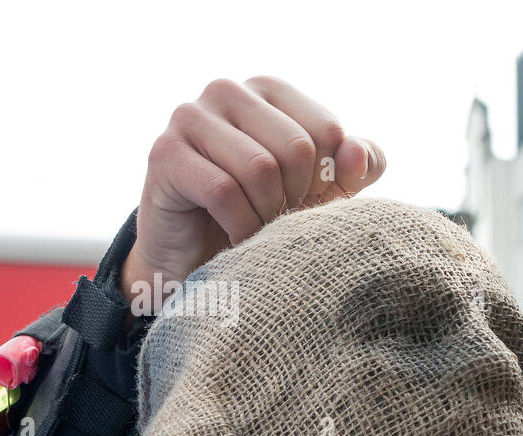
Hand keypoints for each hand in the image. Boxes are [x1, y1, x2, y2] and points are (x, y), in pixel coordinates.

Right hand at [120, 76, 385, 313]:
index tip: (307, 200)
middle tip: (280, 219)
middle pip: (297, 148)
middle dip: (297, 197)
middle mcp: (228, 91)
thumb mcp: (327, 191)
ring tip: (260, 229)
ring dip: (268, 215)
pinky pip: (224, 192)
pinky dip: (241, 226)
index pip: (328, 131)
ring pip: (260, 169)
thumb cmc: (270, 214)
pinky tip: (237, 236)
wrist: (204, 259)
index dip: (327, 178)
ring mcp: (189, 116)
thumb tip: (356, 151)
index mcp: (270, 90)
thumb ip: (359, 167)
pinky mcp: (164, 153)